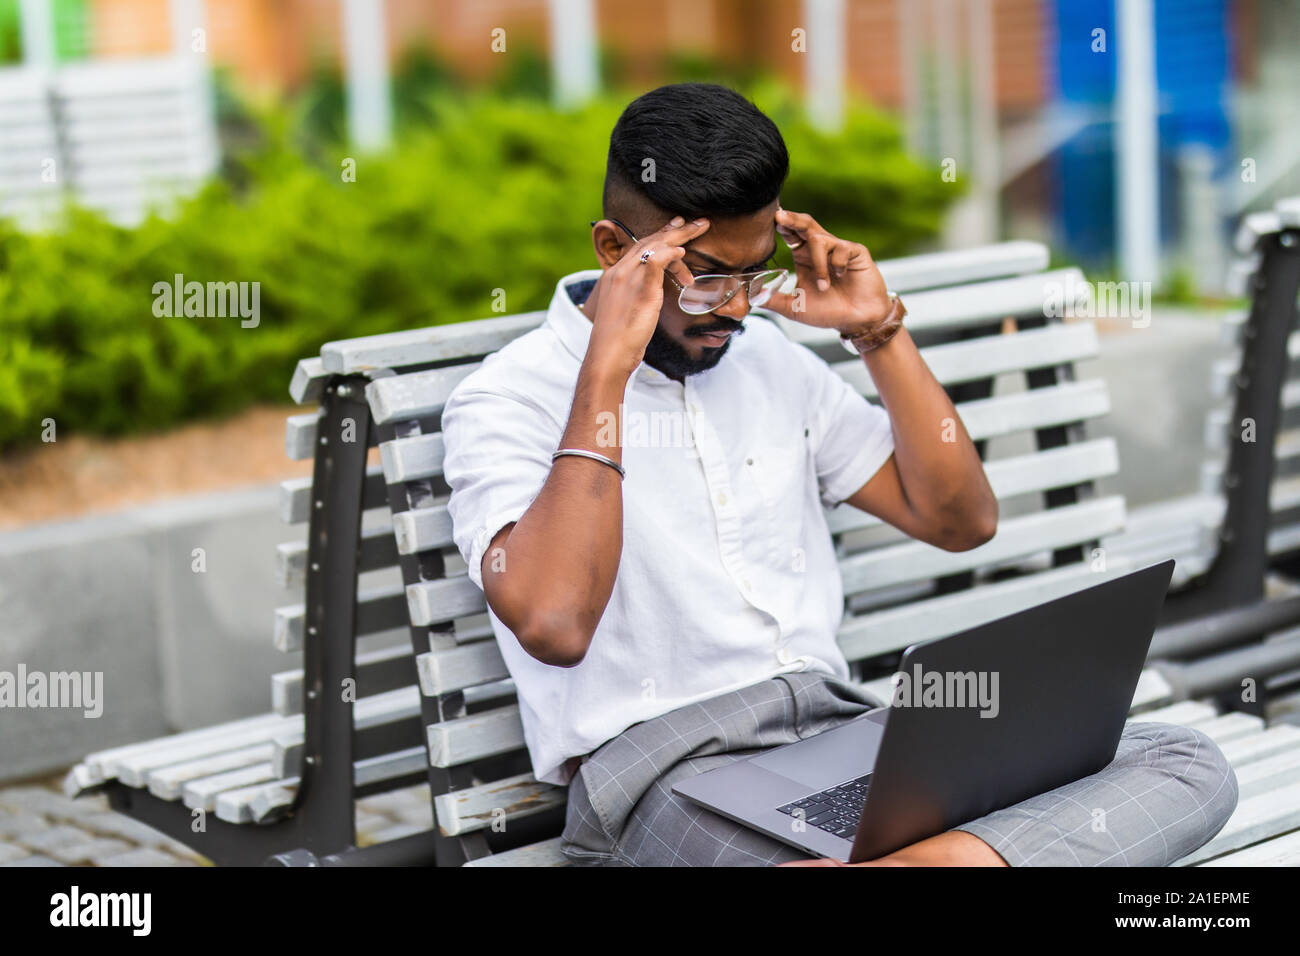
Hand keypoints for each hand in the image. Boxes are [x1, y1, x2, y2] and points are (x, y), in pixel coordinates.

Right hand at [586, 216, 709, 378]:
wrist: (608, 354)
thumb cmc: (617, 339)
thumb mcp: (624, 310)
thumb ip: (636, 296)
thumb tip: (649, 297)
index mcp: (614, 275)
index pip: (639, 247)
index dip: (659, 235)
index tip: (675, 226)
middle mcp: (620, 272)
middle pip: (650, 242)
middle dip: (675, 230)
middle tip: (697, 222)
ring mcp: (630, 279)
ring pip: (655, 247)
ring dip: (679, 237)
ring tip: (699, 229)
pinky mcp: (642, 291)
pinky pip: (656, 263)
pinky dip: (670, 254)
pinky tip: (682, 251)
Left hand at [763, 207, 891, 335]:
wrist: (857, 321)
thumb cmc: (828, 312)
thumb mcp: (794, 308)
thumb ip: (773, 300)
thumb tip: (749, 297)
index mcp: (804, 256)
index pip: (790, 234)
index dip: (781, 225)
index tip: (770, 217)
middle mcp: (820, 249)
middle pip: (805, 224)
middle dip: (792, 219)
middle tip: (779, 216)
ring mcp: (838, 248)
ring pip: (820, 240)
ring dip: (818, 264)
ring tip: (824, 286)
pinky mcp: (856, 252)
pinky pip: (841, 250)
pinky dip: (837, 264)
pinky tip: (841, 276)